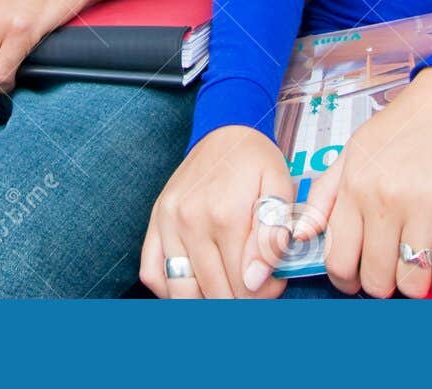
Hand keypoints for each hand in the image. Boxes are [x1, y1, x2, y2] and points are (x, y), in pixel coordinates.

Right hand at [140, 126, 295, 298]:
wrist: (225, 129)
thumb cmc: (255, 161)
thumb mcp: (279, 189)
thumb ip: (272, 237)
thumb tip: (255, 280)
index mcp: (226, 214)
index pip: (243, 284)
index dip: (263, 294)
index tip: (274, 284)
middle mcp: (190, 221)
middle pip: (213, 292)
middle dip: (239, 301)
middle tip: (255, 289)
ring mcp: (167, 223)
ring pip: (180, 291)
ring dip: (205, 303)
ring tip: (226, 293)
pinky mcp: (155, 222)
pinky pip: (151, 273)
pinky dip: (169, 291)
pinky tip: (194, 285)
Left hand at [298, 67, 431, 298]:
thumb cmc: (400, 129)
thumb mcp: (352, 152)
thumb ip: (324, 195)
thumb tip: (301, 235)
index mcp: (354, 188)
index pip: (339, 261)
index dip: (346, 281)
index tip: (357, 279)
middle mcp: (385, 200)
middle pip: (376, 279)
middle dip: (381, 285)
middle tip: (390, 273)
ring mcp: (425, 207)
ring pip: (412, 281)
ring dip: (414, 285)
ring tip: (417, 269)